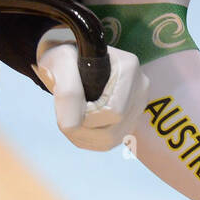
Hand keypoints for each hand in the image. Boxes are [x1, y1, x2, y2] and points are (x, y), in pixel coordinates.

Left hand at [35, 28, 150, 151]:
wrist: (70, 60)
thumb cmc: (66, 57)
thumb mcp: (60, 63)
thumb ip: (67, 94)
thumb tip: (71, 127)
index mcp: (128, 68)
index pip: (114, 112)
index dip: (86, 116)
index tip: (70, 102)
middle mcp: (140, 88)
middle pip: (113, 130)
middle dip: (82, 128)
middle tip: (66, 110)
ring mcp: (137, 106)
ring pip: (111, 140)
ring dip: (83, 136)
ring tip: (70, 116)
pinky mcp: (130, 120)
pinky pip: (109, 142)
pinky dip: (88, 139)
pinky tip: (79, 122)